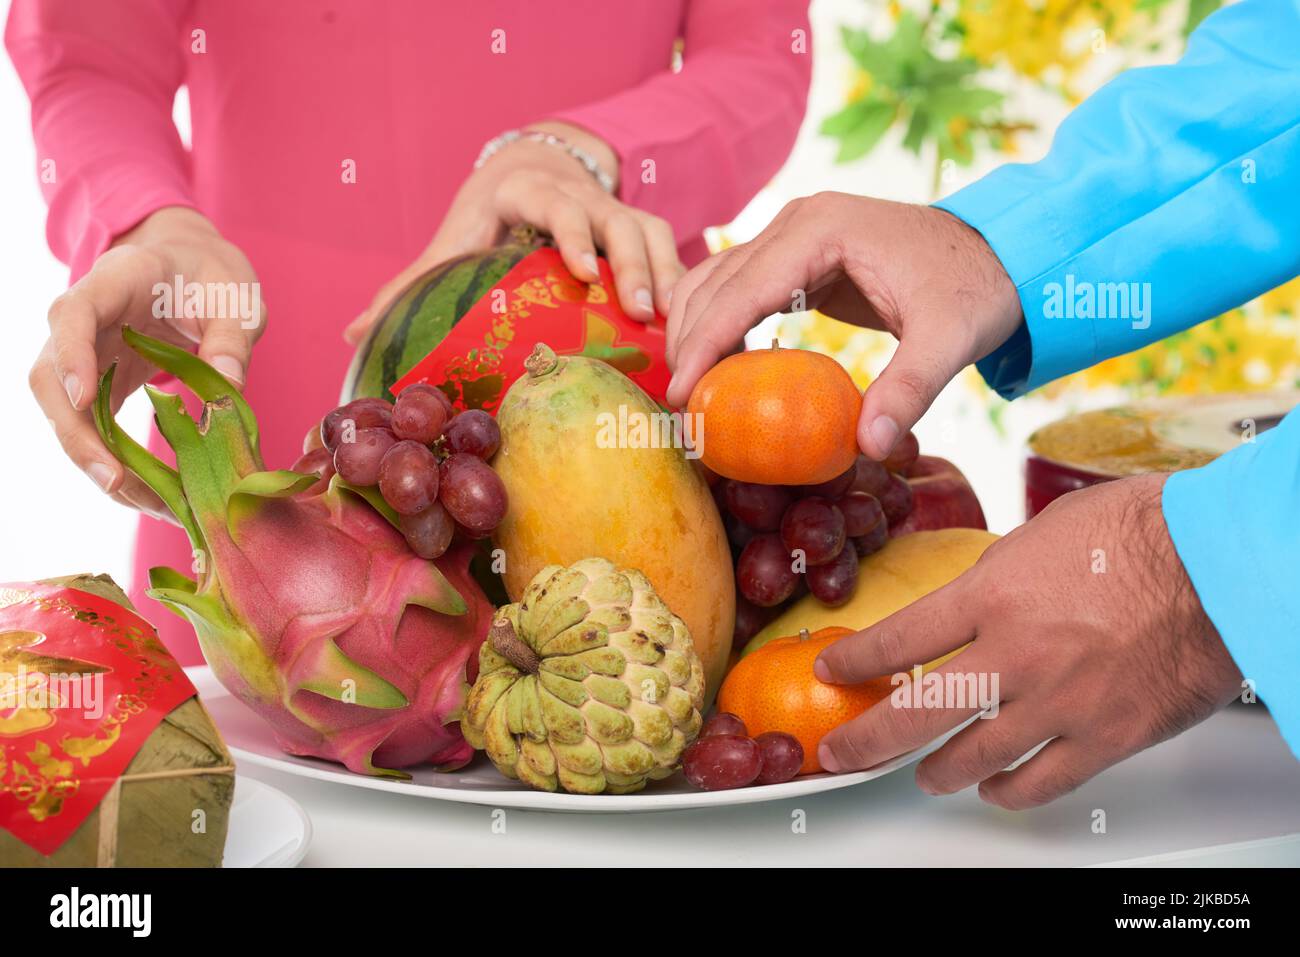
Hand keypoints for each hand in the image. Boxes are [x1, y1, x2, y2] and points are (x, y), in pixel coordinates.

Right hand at [29, 206, 264, 517]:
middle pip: (52, 379)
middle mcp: (82, 321)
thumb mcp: (235, 296)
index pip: (73, 315)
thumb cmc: (210, 275)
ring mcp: (83, 356)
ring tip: (151, 504)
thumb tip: (230, 386)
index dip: (72, 356)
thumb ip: (232, 337)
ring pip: (66, 413)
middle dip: (78, 435)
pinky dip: (119, 464)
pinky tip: (154, 496)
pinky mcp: (98, 385)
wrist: (192, 269)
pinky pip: (94, 428)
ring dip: (98, 463)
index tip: (87, 399)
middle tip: (117, 482)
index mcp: (113, 281)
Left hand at [346, 121, 682, 342]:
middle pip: (613, 220)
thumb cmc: (482, 217)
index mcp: (526, 189)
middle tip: (637, 310)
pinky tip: (682, 319)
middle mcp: (577, 192)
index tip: (584, 274)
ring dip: (662, 273)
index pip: (555, 205)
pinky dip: (676, 278)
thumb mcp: (450, 243)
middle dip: (631, 264)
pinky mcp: (636, 223)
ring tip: (668, 320)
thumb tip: (354, 332)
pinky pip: (666, 245)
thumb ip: (411, 285)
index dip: (573, 235)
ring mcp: (612, 206)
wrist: (528, 168)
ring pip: (648, 230)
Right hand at [663, 194, 1022, 458]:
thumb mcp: (950, 340)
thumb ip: (909, 390)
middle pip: (716, 282)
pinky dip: (721, 322)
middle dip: (689, 341)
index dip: (705, 343)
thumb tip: (868, 447)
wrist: (999, 252)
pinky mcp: (800, 254)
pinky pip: (742, 286)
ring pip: (718, 279)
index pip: (742, 290)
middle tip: (679, 405)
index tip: (682, 394)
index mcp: (822, 231)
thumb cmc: (975, 288)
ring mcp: (795, 234)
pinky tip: (720, 368)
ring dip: (696, 330)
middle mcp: (798, 223)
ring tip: (691, 390)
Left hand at [814, 474, 1243, 808]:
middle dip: (866, 739)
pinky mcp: (1103, 737)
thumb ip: (997, 579)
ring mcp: (1058, 703)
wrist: (1219, 564)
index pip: (901, 640)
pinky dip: (1008, 791)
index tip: (835, 669)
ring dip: (936, 771)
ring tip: (923, 772)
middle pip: (916, 714)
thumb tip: (974, 605)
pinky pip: (1039, 783)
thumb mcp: (1040, 536)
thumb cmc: (1141, 533)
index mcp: (992, 596)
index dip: (857, 660)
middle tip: (839, 751)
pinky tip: (994, 788)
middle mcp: (1015, 655)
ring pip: (972, 760)